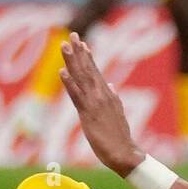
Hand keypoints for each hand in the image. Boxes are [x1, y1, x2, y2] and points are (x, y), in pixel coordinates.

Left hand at [59, 32, 144, 174]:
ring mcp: (95, 103)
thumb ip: (113, 98)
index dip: (88, 57)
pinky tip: (62, 73)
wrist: (125, 153)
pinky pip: (76, 96)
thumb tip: (111, 85)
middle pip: (88, 69)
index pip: (96, 72)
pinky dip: (69, 84)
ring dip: (72, 61)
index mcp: (108, 95)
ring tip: (64, 46)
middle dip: (79, 52)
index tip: (81, 43)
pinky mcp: (88, 114)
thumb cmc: (120, 137)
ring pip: (81, 78)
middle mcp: (102, 95)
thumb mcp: (118, 113)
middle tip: (71, 35)